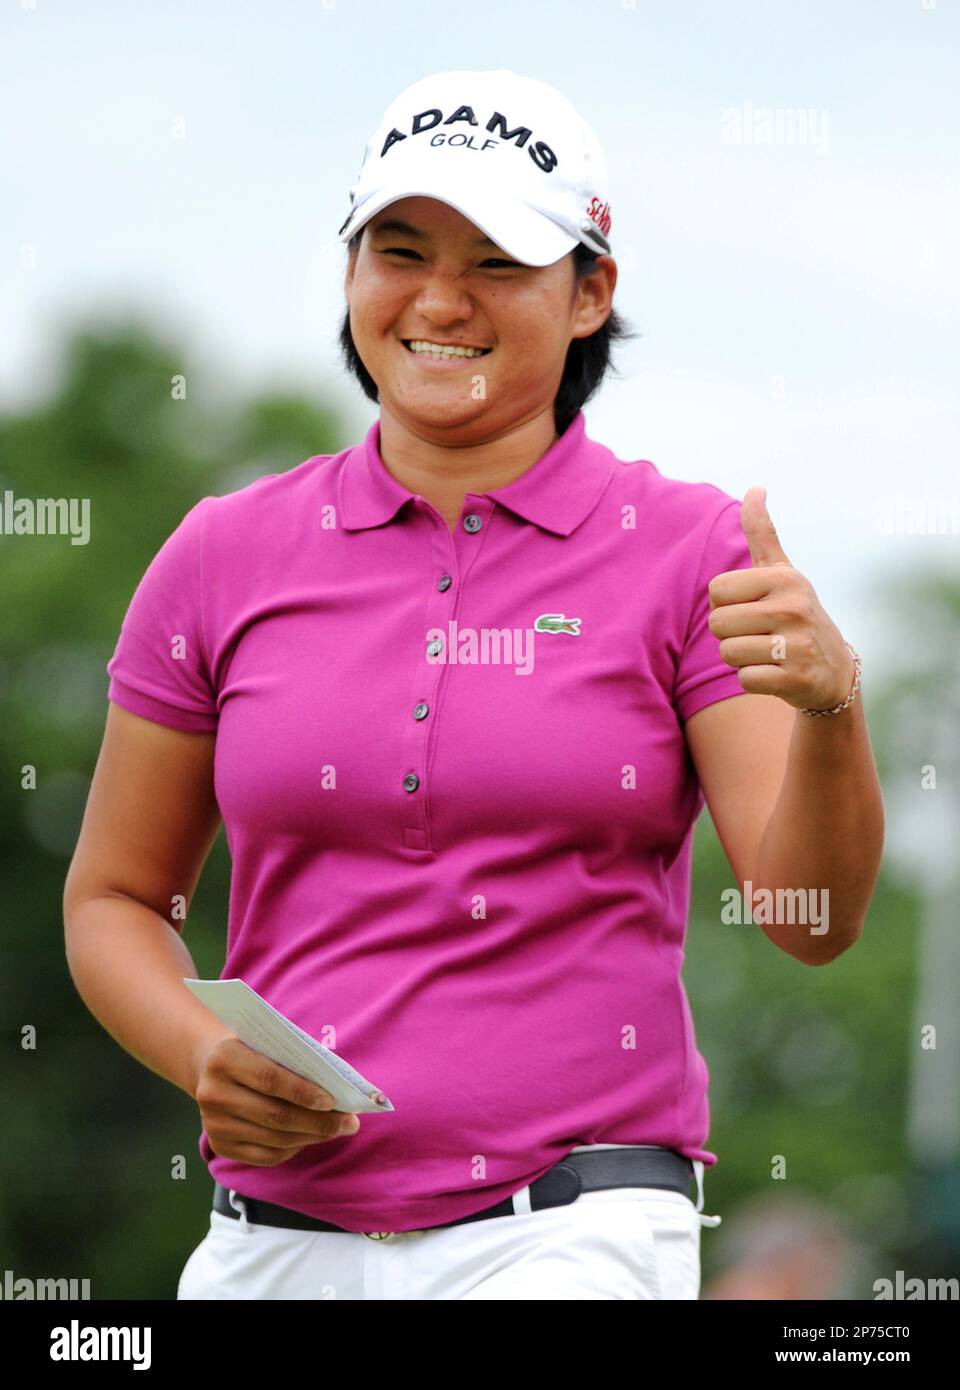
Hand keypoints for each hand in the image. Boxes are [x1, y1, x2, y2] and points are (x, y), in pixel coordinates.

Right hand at [194, 1037, 360, 1165]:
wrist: (212, 1069)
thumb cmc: (254, 1052)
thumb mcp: (267, 1044)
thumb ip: (295, 1061)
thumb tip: (337, 1089)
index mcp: (224, 1059)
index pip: (269, 1078)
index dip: (303, 1092)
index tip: (333, 1101)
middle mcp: (213, 1093)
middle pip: (274, 1115)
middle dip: (318, 1122)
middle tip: (349, 1122)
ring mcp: (214, 1124)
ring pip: (274, 1139)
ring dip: (312, 1136)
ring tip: (338, 1130)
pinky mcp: (220, 1147)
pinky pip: (266, 1156)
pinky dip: (294, 1148)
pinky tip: (311, 1137)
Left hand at [707, 487, 854, 711]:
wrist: (833, 670)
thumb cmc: (794, 614)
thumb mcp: (781, 572)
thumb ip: (763, 533)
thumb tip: (756, 488)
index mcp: (785, 578)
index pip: (716, 590)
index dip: (726, 603)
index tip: (753, 607)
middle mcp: (794, 607)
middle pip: (718, 623)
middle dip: (730, 633)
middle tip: (760, 634)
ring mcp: (798, 644)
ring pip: (728, 652)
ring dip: (741, 658)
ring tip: (769, 653)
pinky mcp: (796, 678)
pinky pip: (745, 679)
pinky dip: (754, 680)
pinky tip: (777, 673)